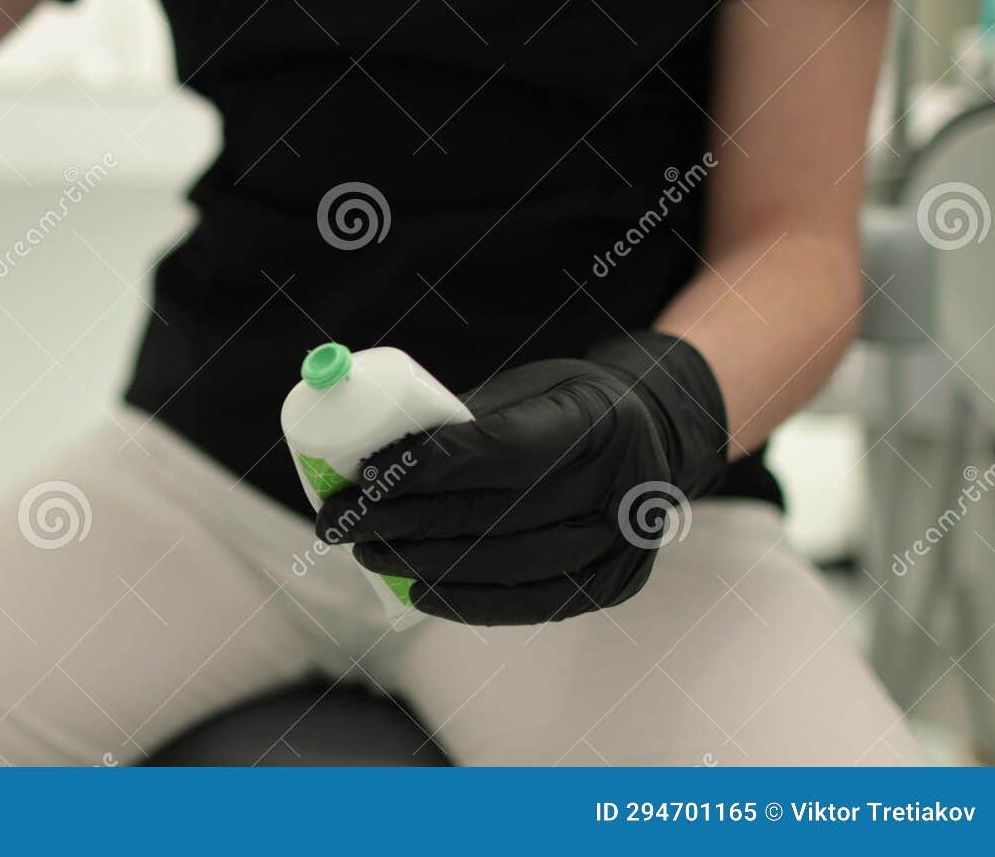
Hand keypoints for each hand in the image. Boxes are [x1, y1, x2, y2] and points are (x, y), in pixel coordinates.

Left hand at [315, 332, 728, 625]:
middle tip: (340, 523)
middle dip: (401, 520)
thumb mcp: (527, 392)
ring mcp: (622, 544)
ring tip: (367, 552)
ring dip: (420, 563)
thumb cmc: (566, 409)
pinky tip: (414, 588)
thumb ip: (463, 423)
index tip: (366, 476)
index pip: (496, 451)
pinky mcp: (612, 585)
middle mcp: (620, 486)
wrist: (654, 440)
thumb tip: (373, 460)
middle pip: (491, 513)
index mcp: (598, 421)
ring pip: (501, 562)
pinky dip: (462, 599)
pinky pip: (525, 603)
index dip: (424, 468)